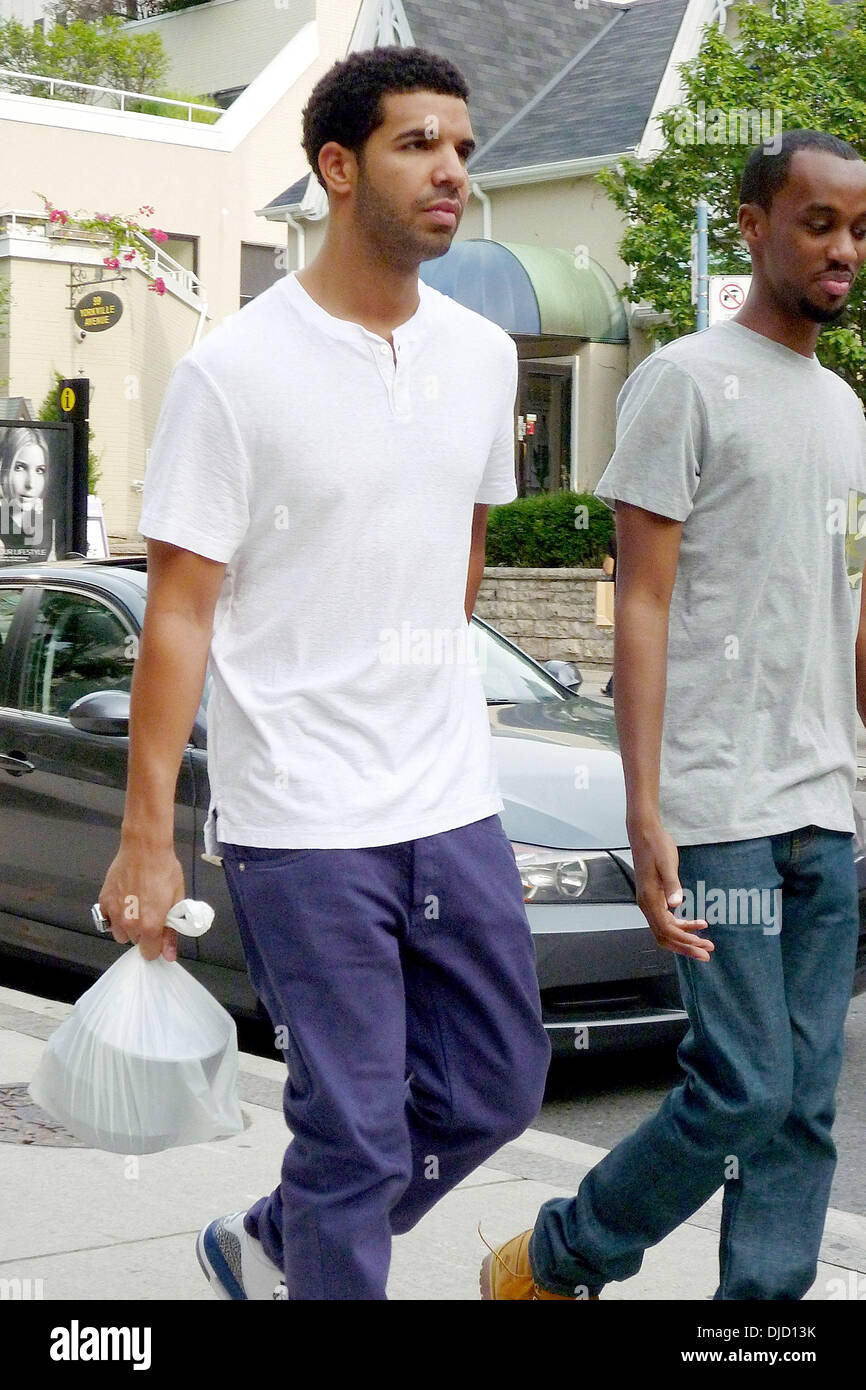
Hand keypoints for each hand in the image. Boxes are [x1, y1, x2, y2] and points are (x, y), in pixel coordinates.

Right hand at [97, 838, 184, 961]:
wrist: (145, 847)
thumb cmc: (164, 869)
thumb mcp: (177, 900)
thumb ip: (171, 932)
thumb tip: (169, 955)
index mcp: (150, 926)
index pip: (149, 953)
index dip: (156, 946)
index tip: (159, 936)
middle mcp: (129, 924)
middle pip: (134, 942)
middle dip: (143, 933)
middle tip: (151, 912)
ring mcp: (114, 913)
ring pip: (119, 933)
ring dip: (128, 925)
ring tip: (137, 907)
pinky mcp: (103, 901)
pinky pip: (107, 919)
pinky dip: (115, 914)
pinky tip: (125, 900)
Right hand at [628, 815, 713, 961]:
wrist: (644, 833)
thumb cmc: (656, 846)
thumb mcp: (667, 863)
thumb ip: (672, 884)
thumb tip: (677, 904)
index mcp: (650, 899)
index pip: (667, 930)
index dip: (685, 941)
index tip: (702, 946)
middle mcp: (647, 904)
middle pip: (665, 936)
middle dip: (686, 947)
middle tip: (706, 954)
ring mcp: (650, 902)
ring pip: (666, 930)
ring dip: (685, 938)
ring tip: (705, 943)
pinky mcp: (655, 897)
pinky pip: (667, 919)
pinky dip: (682, 925)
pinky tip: (698, 923)